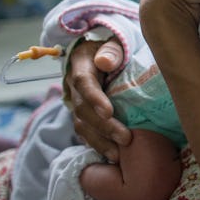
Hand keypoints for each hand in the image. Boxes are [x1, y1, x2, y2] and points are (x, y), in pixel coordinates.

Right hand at [65, 38, 131, 161]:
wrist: (98, 55)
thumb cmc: (111, 50)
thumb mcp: (112, 43)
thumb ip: (111, 50)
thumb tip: (106, 62)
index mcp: (80, 66)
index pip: (84, 83)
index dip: (94, 99)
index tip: (109, 113)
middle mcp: (73, 88)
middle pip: (83, 110)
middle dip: (104, 127)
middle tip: (126, 139)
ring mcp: (75, 103)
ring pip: (82, 126)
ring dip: (100, 142)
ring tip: (119, 156)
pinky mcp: (82, 115)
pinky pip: (85, 132)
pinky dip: (97, 145)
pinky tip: (112, 156)